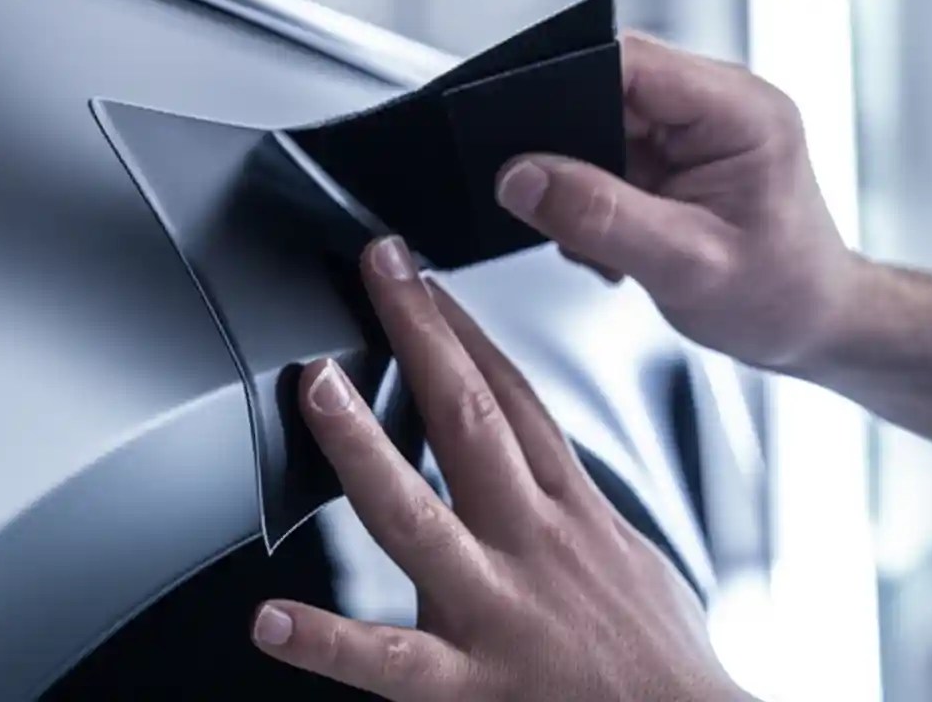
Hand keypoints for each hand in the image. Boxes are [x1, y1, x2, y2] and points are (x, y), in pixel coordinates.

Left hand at [249, 236, 747, 700]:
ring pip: (418, 516)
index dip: (466, 328)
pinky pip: (391, 660)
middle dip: (424, 336)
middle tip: (381, 271)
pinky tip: (271, 619)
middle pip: (472, 419)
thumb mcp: (631, 554)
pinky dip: (327, 641)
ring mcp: (499, 608)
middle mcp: (533, 543)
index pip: (515, 396)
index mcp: (571, 510)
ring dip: (362, 448)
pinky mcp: (474, 683)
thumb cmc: (660, 656)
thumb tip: (539, 463)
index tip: (424, 277)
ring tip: (317, 387)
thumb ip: (572, 503)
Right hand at [496, 32, 861, 371]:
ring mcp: (692, 131)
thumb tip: (524, 179)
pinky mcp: (673, 158)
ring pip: (596, 130)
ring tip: (612, 241)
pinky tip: (618, 242)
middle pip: (604, 91)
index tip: (529, 148)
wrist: (809, 325)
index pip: (629, 62)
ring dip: (583, 189)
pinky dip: (593, 205)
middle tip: (582, 219)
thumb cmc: (781, 296)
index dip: (567, 93)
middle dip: (572, 156)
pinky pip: (604, 160)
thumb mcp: (683, 265)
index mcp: (738, 110)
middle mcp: (717, 106)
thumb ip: (598, 217)